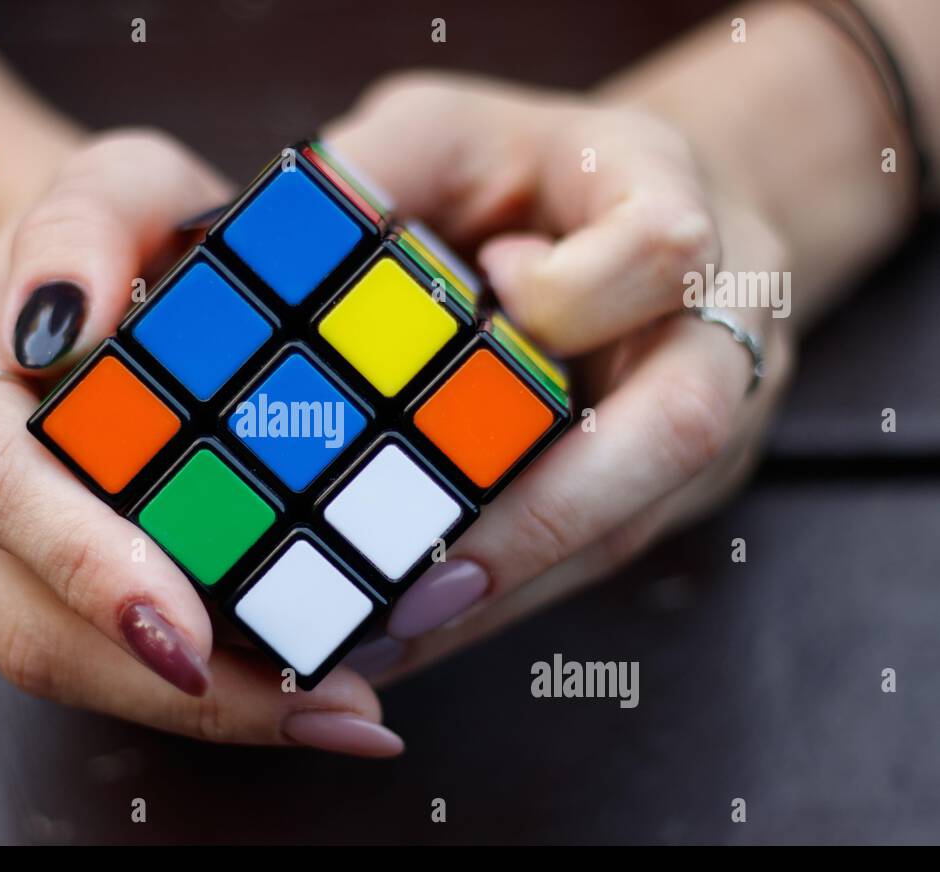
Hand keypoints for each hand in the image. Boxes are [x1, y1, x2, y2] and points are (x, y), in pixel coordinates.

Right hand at [0, 129, 402, 756]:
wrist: (58, 289)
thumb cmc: (115, 237)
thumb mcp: (120, 183)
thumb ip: (89, 220)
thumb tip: (63, 322)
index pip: (6, 483)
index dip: (97, 570)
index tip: (199, 641)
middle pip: (17, 611)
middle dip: (167, 682)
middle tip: (325, 711)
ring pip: (34, 658)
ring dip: (184, 709)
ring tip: (327, 716)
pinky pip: (53, 659)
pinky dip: (156, 688)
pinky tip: (269, 693)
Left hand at [322, 72, 795, 678]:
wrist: (630, 209)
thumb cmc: (523, 166)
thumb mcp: (447, 130)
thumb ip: (376, 168)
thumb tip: (266, 242)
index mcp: (668, 199)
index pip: (662, 248)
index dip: (574, 292)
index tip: (495, 290)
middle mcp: (714, 318)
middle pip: (678, 428)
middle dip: (542, 518)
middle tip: (419, 587)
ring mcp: (709, 412)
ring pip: (635, 521)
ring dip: (510, 588)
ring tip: (392, 632)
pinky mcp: (670, 483)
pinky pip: (599, 555)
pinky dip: (504, 596)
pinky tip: (415, 626)